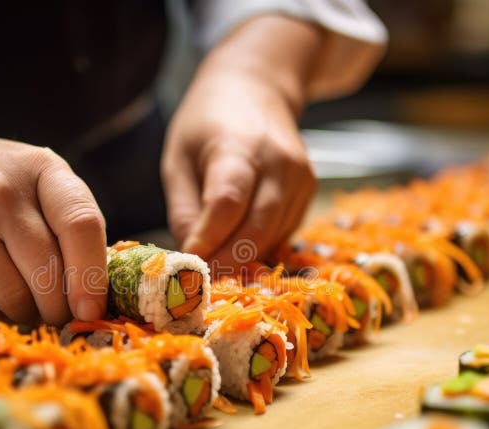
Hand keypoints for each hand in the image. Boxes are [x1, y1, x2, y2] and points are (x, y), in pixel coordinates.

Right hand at [0, 126, 107, 324]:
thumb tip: (96, 298)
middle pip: (47, 275)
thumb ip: (72, 224)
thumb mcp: (37, 180)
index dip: (92, 276)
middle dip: (58, 307)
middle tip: (57, 311)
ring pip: (14, 298)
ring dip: (26, 312)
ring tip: (24, 298)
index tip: (92, 309)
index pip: (81, 225)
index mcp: (42, 169)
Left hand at [162, 15, 318, 267]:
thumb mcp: (178, 158)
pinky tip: (238, 242)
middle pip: (256, 228)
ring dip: (242, 258)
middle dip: (226, 261)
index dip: (208, 240)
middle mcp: (278, 161)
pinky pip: (284, 231)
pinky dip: (260, 244)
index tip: (187, 264)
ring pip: (272, 236)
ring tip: (213, 265)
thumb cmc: (207, 124)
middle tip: (199, 282)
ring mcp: (301, 176)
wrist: (257, 87)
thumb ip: (183, 209)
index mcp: (237, 146)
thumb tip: (191, 256)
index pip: (227, 203)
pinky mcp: (310, 188)